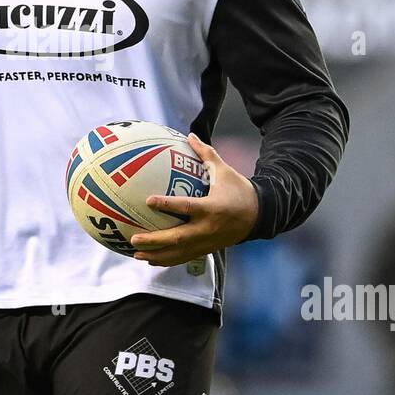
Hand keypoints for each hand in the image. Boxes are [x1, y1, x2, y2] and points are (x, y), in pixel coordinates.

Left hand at [130, 133, 258, 267]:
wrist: (260, 216)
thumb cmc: (239, 190)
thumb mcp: (224, 171)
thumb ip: (206, 154)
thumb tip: (190, 135)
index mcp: (212, 208)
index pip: (187, 207)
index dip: (168, 205)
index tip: (148, 200)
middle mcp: (208, 228)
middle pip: (178, 238)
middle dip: (155, 240)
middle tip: (134, 238)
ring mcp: (207, 242)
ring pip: (178, 253)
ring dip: (156, 255)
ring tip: (136, 254)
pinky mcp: (207, 250)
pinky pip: (184, 257)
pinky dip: (167, 260)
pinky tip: (151, 260)